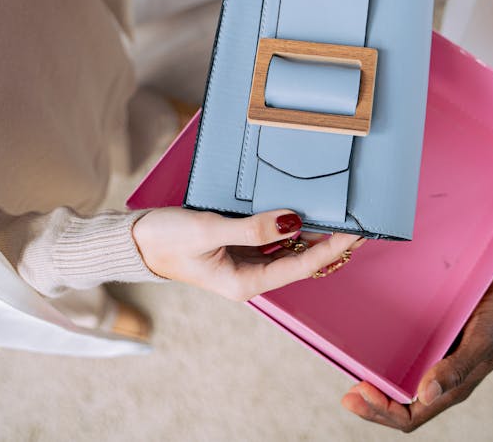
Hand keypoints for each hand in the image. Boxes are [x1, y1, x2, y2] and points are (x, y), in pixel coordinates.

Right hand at [132, 208, 362, 300]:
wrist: (135, 242)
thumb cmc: (166, 241)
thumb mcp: (209, 231)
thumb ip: (252, 229)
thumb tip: (292, 221)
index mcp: (246, 283)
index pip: (302, 266)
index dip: (332, 249)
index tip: (356, 232)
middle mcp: (250, 275)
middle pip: (300, 258)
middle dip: (329, 240)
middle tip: (357, 218)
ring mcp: (245, 261)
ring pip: (288, 247)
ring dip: (310, 230)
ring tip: (337, 211)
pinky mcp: (237, 246)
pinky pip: (272, 236)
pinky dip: (289, 223)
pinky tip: (301, 208)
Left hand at [341, 269, 492, 431]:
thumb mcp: (482, 340)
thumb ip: (456, 369)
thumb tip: (425, 397)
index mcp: (454, 388)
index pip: (412, 416)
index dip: (383, 412)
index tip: (359, 392)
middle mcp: (443, 380)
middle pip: (402, 409)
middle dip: (372, 407)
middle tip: (346, 395)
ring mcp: (439, 364)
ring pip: (402, 389)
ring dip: (377, 390)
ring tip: (353, 380)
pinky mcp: (437, 345)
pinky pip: (408, 364)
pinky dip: (388, 365)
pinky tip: (372, 354)